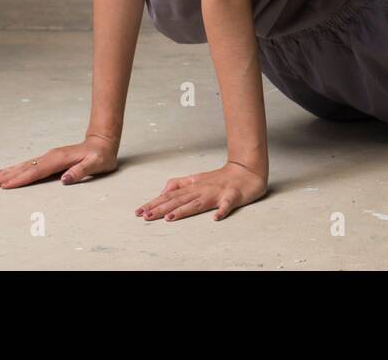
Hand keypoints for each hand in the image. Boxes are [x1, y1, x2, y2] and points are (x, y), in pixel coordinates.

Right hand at [0, 134, 119, 188]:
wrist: (103, 142)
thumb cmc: (101, 156)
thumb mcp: (96, 164)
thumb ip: (81, 171)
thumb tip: (65, 180)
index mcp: (60, 159)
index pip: (37, 171)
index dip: (21, 179)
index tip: (6, 186)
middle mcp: (51, 156)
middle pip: (26, 167)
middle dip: (7, 176)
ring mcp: (49, 156)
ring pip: (25, 165)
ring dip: (8, 172)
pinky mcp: (49, 159)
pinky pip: (29, 164)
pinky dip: (16, 169)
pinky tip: (8, 172)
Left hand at [136, 161, 267, 221]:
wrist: (248, 170)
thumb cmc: (222, 178)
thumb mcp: (197, 179)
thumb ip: (179, 184)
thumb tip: (162, 192)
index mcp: (193, 186)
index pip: (170, 195)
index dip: (154, 203)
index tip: (140, 212)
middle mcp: (202, 189)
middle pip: (179, 200)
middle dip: (161, 208)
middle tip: (146, 216)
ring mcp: (217, 193)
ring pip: (198, 203)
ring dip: (183, 210)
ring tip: (169, 217)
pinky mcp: (233, 197)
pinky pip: (227, 205)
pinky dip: (222, 211)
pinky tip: (216, 218)